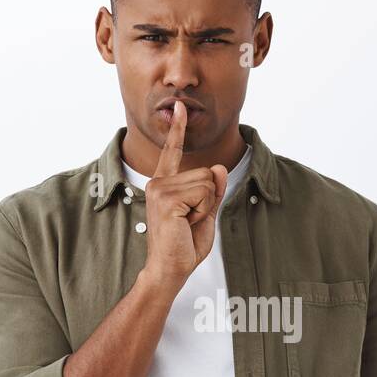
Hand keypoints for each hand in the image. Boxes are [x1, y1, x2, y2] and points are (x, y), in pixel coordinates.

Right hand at [142, 99, 228, 288]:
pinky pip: (203, 193)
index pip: (173, 152)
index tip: (180, 107)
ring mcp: (159, 189)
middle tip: (189, 220)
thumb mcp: (205, 213)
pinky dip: (202, 211)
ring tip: (187, 222)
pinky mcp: (166, 199)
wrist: (170, 269)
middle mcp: (158, 182)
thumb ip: (213, 191)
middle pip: (205, 173)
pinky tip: (185, 224)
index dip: (178, 130)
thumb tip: (218, 167)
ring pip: (206, 182)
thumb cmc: (184, 245)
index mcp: (165, 184)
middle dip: (208, 199)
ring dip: (205, 206)